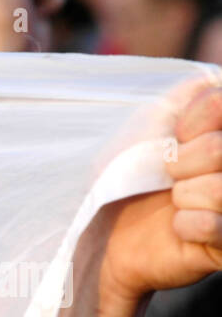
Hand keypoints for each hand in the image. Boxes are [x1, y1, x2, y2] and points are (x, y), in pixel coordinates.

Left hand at [99, 85, 221, 309]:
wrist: (106, 236)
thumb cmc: (129, 176)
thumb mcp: (152, 126)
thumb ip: (192, 96)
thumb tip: (213, 80)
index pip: (220, 102)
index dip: (192, 121)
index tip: (175, 137)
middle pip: (219, 149)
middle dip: (182, 161)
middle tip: (170, 175)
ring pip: (220, 189)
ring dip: (183, 195)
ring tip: (175, 202)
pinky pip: (212, 224)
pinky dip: (184, 225)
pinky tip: (178, 228)